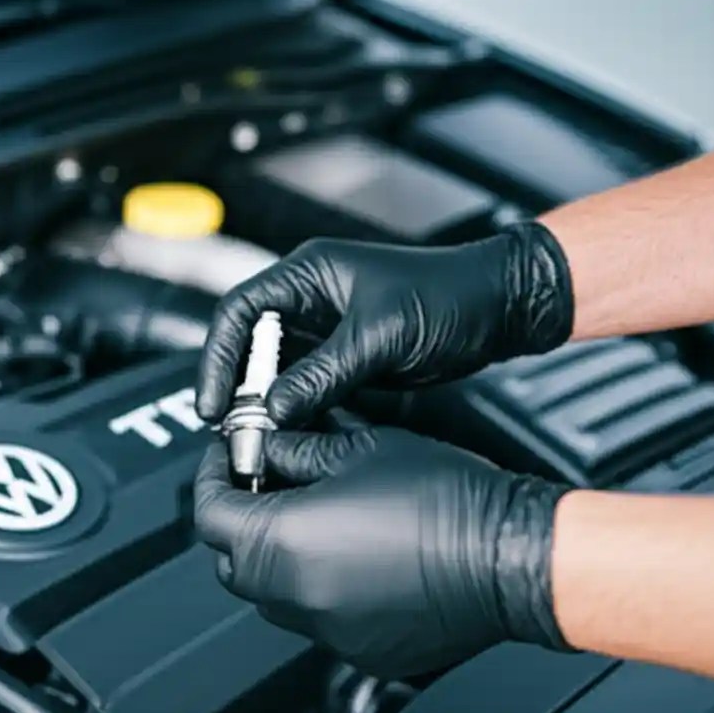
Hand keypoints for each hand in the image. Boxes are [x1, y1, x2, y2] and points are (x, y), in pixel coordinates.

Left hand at [193, 428, 573, 677]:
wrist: (508, 554)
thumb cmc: (444, 499)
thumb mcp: (355, 447)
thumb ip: (294, 450)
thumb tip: (266, 446)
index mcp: (281, 541)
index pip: (208, 512)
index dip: (213, 475)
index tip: (227, 456)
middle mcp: (295, 595)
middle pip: (231, 557)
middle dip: (241, 515)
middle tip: (268, 480)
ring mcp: (326, 629)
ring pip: (272, 592)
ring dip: (276, 554)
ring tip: (315, 515)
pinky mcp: (359, 648)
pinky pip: (316, 617)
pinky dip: (318, 587)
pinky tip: (352, 553)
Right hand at [194, 222, 573, 425]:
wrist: (498, 309)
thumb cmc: (449, 295)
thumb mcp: (380, 334)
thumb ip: (324, 372)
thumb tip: (275, 408)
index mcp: (307, 274)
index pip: (240, 311)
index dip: (219, 355)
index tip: (215, 398)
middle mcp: (309, 301)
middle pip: (250, 345)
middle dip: (236, 386)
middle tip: (228, 427)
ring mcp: (326, 332)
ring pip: (274, 372)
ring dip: (264, 404)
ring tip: (256, 437)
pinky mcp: (343, 359)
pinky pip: (304, 387)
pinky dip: (293, 411)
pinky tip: (290, 433)